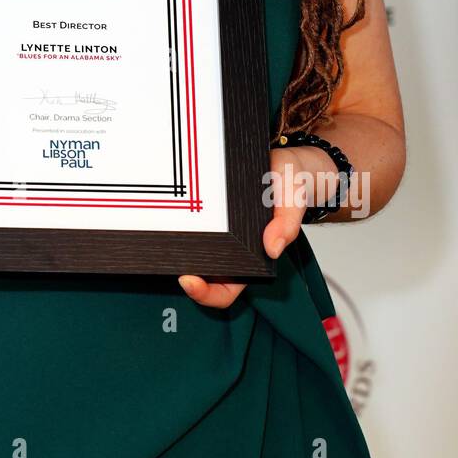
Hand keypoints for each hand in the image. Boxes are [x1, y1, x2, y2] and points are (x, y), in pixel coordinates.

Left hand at [177, 148, 307, 308]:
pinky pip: (191, 225)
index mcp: (251, 260)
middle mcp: (231, 250)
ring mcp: (217, 233)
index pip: (224, 291)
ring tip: (165, 235)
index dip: (206, 294)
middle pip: (200, 275)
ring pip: (191, 251)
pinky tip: (170, 214)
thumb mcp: (293, 202)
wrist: (282, 163)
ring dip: (176, 249)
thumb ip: (286, 225)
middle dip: (182, 272)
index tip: (190, 281)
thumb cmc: (288, 186)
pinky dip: (179, 223)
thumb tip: (272, 248)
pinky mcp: (209, 213)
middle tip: (170, 261)